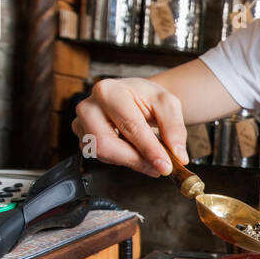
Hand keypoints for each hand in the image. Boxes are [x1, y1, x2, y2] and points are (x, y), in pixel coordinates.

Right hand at [71, 77, 186, 177]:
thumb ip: (174, 128)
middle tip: (159, 167)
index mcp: (109, 91)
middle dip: (136, 160)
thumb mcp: (167, 104)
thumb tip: (178, 155)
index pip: (129, 125)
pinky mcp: (83, 140)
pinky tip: (136, 153)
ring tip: (151, 158)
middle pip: (106, 144)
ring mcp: (81, 124)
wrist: (134, 98)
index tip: (165, 165)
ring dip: (131, 161)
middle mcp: (89, 106)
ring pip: (103, 154)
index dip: (149, 149)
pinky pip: (102, 158)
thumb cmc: (146, 99)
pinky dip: (123, 160)